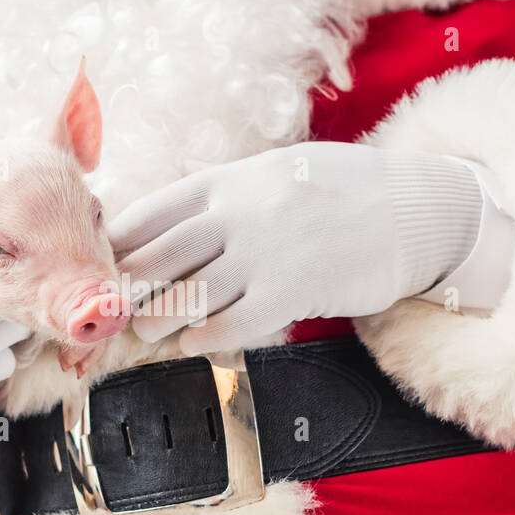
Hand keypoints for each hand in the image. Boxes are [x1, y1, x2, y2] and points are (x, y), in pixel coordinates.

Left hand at [109, 142, 484, 353]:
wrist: (413, 208)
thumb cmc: (341, 191)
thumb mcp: (272, 172)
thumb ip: (221, 197)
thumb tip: (166, 226)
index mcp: (225, 181)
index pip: (146, 216)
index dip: (116, 248)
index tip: (101, 268)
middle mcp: (236, 214)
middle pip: (153, 261)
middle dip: (128, 291)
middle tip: (112, 311)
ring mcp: (261, 255)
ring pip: (182, 299)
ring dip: (157, 320)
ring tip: (148, 330)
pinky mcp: (288, 294)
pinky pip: (225, 327)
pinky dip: (201, 339)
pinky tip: (195, 342)